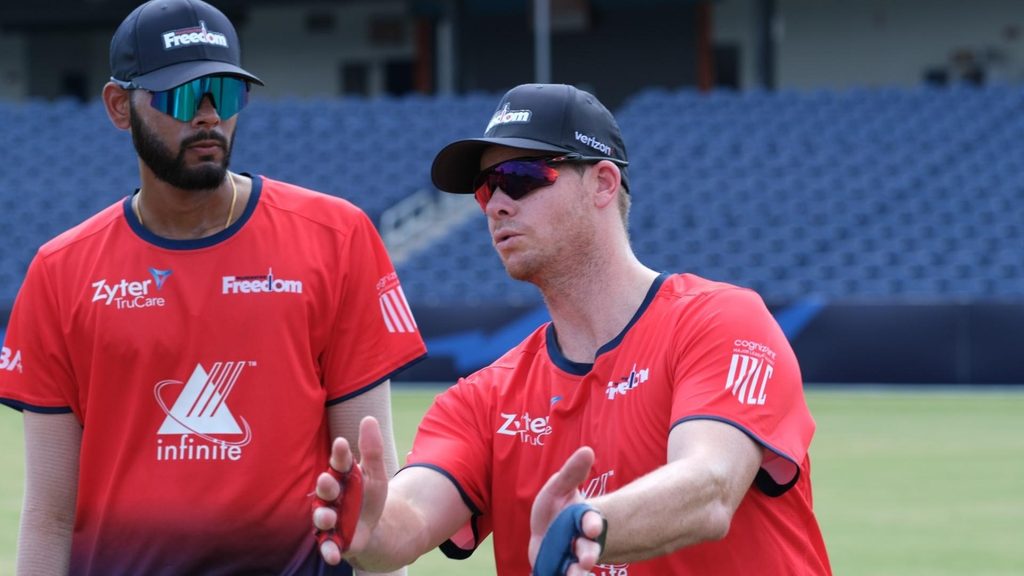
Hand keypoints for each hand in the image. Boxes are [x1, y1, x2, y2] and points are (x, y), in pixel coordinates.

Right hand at [313, 416, 389, 565]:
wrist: (374, 530)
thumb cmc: (369, 498)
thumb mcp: (376, 475)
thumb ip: (372, 450)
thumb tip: (368, 418)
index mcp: (342, 477)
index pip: (339, 463)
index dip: (340, 455)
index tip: (343, 443)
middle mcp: (331, 497)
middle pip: (325, 490)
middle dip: (325, 485)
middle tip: (328, 479)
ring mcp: (330, 519)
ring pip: (322, 517)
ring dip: (324, 516)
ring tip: (329, 516)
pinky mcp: (333, 540)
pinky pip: (327, 546)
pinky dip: (329, 551)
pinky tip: (333, 556)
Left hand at [529, 447, 606, 575]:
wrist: (544, 532)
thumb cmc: (555, 507)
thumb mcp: (559, 487)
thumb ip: (572, 472)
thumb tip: (588, 450)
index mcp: (583, 519)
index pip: (591, 521)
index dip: (592, 523)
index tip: (590, 527)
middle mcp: (581, 541)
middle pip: (589, 549)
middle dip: (589, 555)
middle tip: (587, 561)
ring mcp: (570, 559)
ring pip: (578, 568)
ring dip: (578, 573)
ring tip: (574, 575)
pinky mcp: (558, 571)